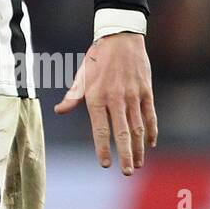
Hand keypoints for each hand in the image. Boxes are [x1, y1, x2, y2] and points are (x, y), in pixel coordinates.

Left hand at [54, 32, 156, 174]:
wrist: (120, 37)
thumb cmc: (97, 57)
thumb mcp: (81, 75)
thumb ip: (72, 96)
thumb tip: (59, 111)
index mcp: (96, 96)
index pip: (100, 128)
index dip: (102, 147)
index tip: (105, 164)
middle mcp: (115, 98)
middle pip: (122, 132)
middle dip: (125, 154)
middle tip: (126, 171)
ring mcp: (133, 95)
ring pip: (138, 127)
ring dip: (138, 147)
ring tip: (138, 163)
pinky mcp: (146, 91)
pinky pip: (150, 115)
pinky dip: (151, 130)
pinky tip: (150, 143)